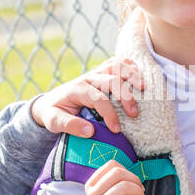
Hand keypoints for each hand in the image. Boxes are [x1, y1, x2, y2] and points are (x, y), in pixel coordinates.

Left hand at [30, 58, 145, 136]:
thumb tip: (90, 131)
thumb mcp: (53, 121)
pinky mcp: (101, 73)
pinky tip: (139, 76)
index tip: (116, 129)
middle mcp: (88, 78)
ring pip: (116, 66)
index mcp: (77, 89)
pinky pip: (117, 63)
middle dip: (125, 96)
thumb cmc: (53, 113)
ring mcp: (95, 73)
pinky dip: (129, 66)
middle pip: (111, 80)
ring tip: (144, 89)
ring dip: (131, 75)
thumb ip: (70, 126)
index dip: (109, 113)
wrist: (50, 102)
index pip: (98, 98)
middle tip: (134, 114)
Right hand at [85, 160, 144, 194]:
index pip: (112, 165)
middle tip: (140, 191)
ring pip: (123, 187)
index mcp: (92, 184)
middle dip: (135, 180)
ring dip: (138, 192)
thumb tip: (128, 172)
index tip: (133, 182)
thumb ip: (119, 176)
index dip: (128, 172)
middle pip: (118, 174)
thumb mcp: (116, 189)